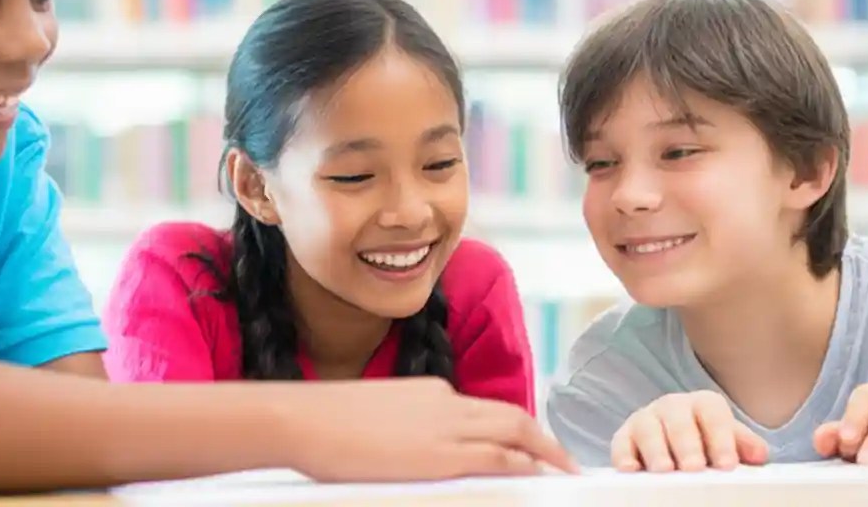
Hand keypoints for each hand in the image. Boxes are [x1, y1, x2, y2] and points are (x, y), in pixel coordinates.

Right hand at [287, 377, 577, 481]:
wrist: (301, 418)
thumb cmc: (322, 423)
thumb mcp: (374, 420)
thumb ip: (404, 431)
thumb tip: (412, 452)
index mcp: (429, 392)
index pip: (482, 412)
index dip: (512, 431)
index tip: (528, 447)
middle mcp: (445, 401)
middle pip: (510, 416)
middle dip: (543, 439)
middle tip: (566, 462)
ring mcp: (444, 425)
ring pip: (514, 431)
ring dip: (545, 451)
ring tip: (566, 471)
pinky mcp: (439, 453)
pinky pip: (497, 455)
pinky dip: (523, 463)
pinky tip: (538, 475)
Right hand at [610, 391, 767, 471]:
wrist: (674, 440)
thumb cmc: (705, 443)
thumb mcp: (727, 441)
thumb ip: (743, 446)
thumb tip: (759, 455)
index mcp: (702, 405)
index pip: (712, 413)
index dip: (720, 438)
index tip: (727, 464)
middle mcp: (672, 407)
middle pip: (678, 419)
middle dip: (687, 443)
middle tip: (694, 467)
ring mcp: (645, 419)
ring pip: (647, 427)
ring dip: (656, 449)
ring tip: (664, 470)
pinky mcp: (624, 436)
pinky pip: (621, 442)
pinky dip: (624, 455)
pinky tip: (630, 469)